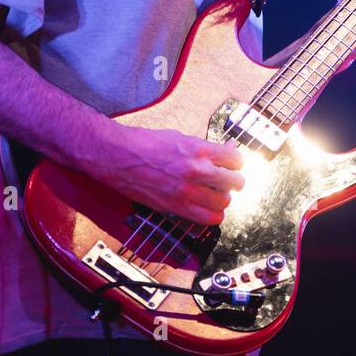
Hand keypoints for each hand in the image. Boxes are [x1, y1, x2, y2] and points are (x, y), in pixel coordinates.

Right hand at [99, 125, 244, 224]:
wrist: (118, 157)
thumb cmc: (145, 143)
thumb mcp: (180, 137)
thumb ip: (204, 147)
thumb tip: (227, 149)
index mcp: (198, 149)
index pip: (236, 159)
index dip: (236, 162)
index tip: (232, 163)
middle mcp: (196, 171)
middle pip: (235, 182)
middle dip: (234, 181)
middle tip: (228, 180)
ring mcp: (186, 191)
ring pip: (224, 203)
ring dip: (223, 198)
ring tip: (216, 194)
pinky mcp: (175, 207)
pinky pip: (207, 219)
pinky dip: (212, 215)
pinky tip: (206, 207)